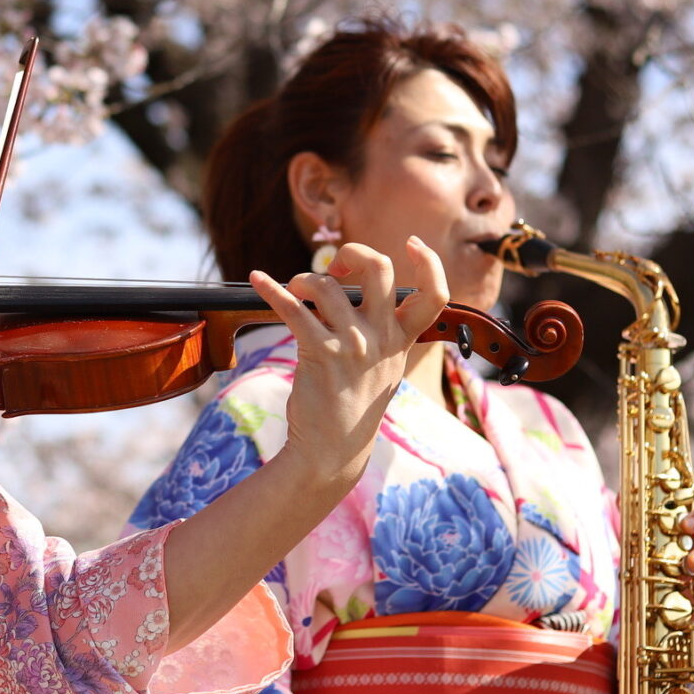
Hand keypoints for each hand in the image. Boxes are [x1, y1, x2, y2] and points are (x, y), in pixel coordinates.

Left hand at [250, 235, 447, 489]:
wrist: (331, 449)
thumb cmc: (351, 405)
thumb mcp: (382, 368)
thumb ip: (378, 332)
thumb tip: (349, 290)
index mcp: (400, 340)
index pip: (434, 296)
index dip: (429, 263)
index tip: (413, 243)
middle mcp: (381, 339)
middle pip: (380, 270)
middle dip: (354, 252)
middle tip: (336, 265)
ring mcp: (353, 346)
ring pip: (327, 285)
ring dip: (304, 280)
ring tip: (294, 291)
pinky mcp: (320, 353)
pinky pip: (294, 308)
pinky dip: (272, 289)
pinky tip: (259, 280)